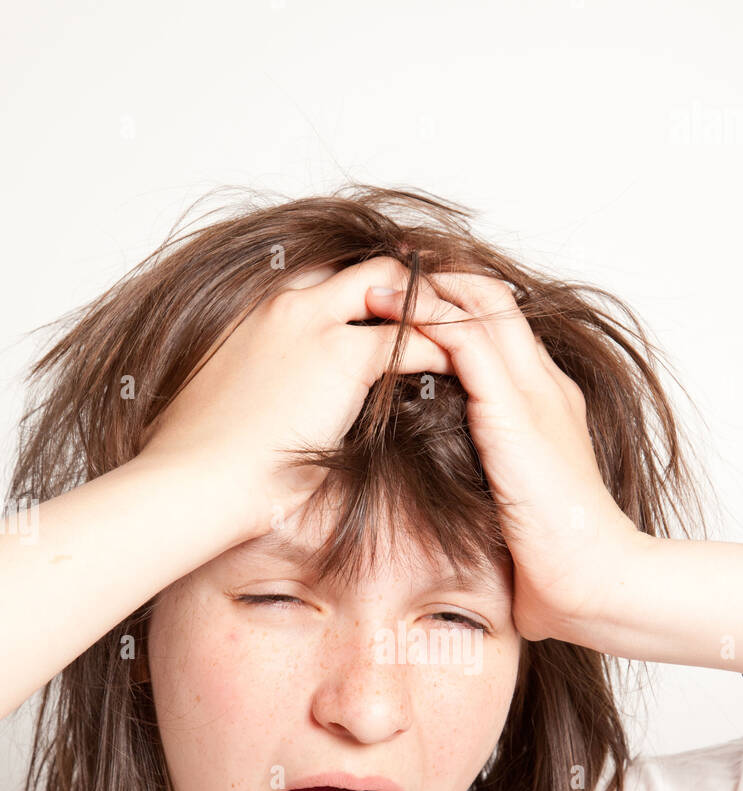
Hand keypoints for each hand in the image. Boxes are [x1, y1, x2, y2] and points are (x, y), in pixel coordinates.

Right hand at [138, 257, 452, 538]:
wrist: (191, 481)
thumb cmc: (204, 463)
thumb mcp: (230, 408)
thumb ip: (261, 391)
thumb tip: (274, 415)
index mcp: (254, 314)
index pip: (324, 277)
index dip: (365, 293)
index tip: (391, 314)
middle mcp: (283, 304)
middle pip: (363, 266)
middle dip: (407, 285)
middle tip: (440, 314)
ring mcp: (311, 323)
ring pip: (394, 283)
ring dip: (430, 306)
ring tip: (459, 335)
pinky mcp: (340, 356)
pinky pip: (408, 336)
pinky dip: (439, 346)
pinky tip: (457, 369)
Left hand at [365, 272, 644, 640]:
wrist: (598, 581)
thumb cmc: (559, 564)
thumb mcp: (516, 510)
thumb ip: (492, 490)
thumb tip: (460, 511)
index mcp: (548, 407)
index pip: (503, 333)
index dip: (457, 309)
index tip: (409, 304)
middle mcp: (546, 388)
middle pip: (494, 301)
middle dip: (439, 280)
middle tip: (387, 273)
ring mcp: (536, 394)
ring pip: (481, 307)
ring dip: (425, 290)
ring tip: (377, 285)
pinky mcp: (517, 412)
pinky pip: (467, 341)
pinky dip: (427, 320)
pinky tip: (390, 316)